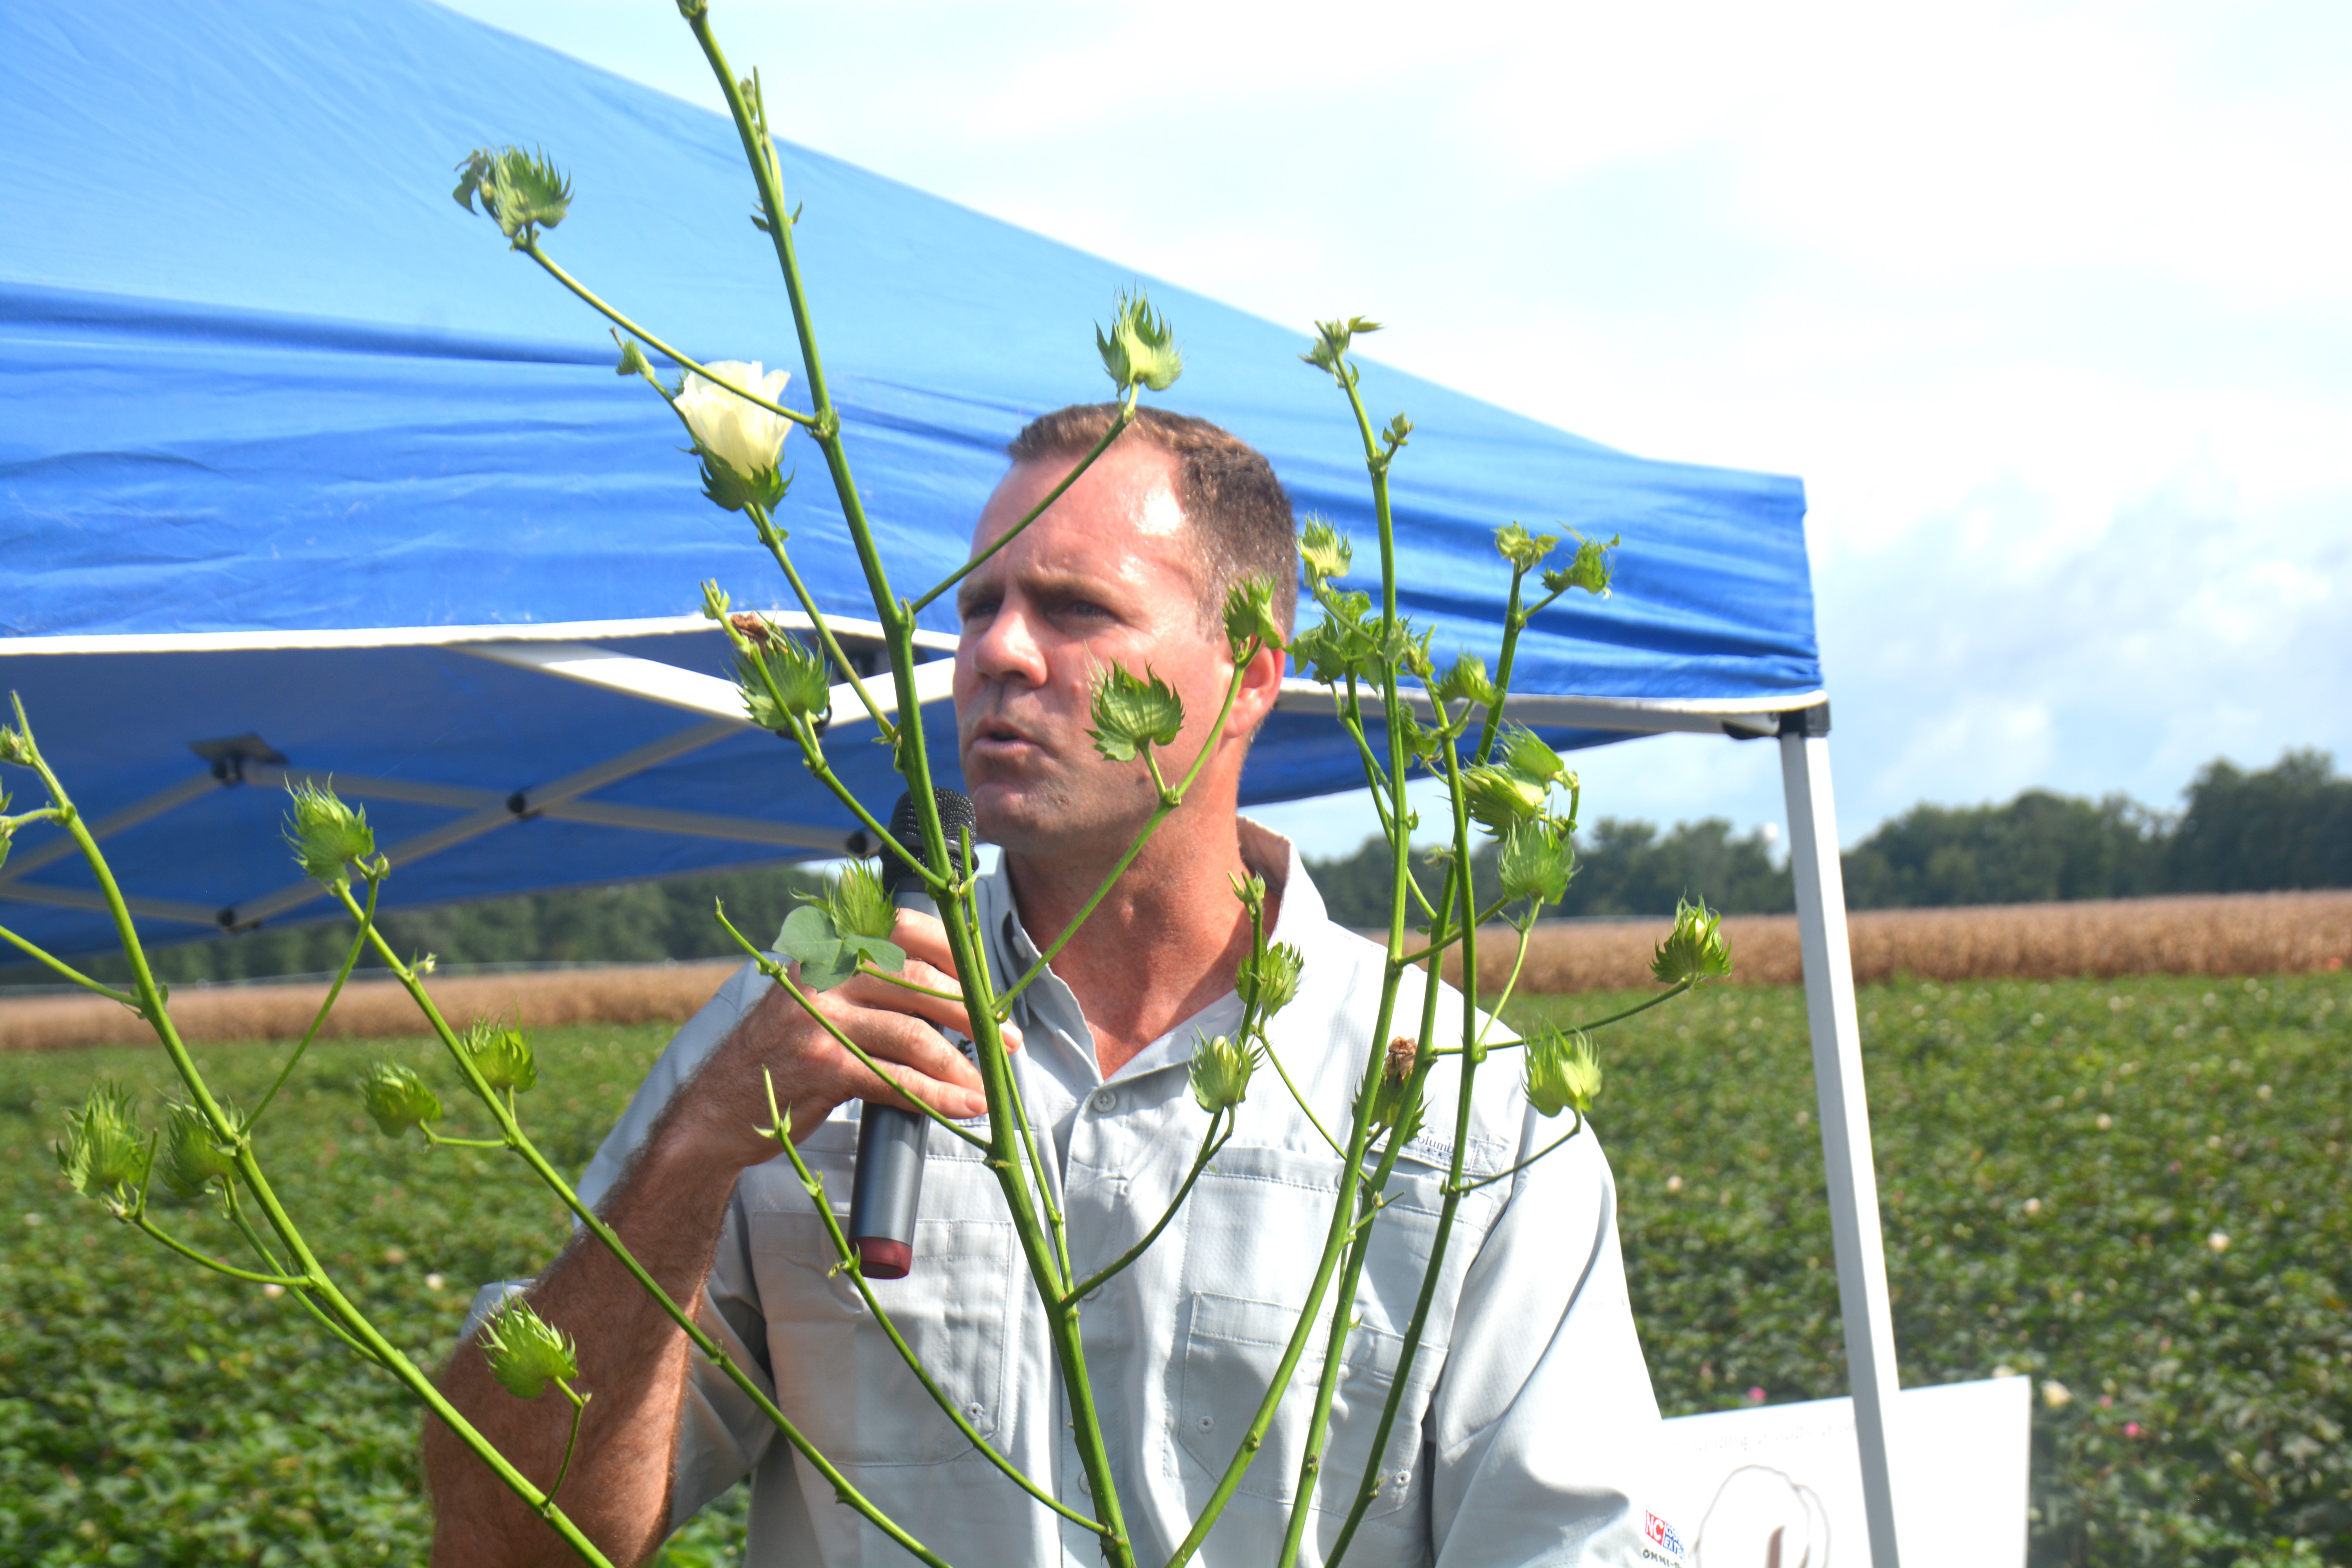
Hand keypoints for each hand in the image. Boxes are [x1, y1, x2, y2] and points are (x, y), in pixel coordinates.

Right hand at [673, 908, 1021, 1169]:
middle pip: (917, 982)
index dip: (953, 953)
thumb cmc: (784, 1054)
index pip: (902, 930)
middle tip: (1007, 1039)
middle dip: (972, 1011)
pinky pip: (896, 1079)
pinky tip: (963, 1106)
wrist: (718, 1109)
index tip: (987, 981)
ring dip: (961, 1063)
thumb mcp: (818, 1000)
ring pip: (913, 1034)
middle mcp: (823, 977)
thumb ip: (871, 987)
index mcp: (828, 951)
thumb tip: (951, 995)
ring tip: (988, 1082)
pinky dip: (937, 1096)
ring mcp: (820, 1021)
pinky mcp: (822, 1067)